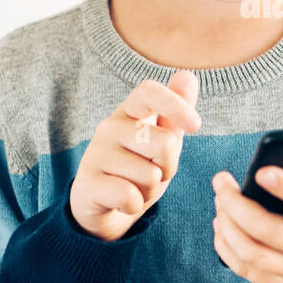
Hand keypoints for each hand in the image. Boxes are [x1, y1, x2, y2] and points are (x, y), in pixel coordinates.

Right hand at [68, 70, 199, 241]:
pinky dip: (134, 205)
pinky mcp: (86, 183)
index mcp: (130, 112)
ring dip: (150, 191)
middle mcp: (109, 126)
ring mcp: (96, 153)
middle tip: (151, 174)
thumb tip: (188, 76)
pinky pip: (129, 196)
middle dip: (168, 168)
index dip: (176, 104)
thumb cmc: (137, 168)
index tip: (196, 125)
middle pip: (165, 143)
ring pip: (150, 175)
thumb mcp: (161, 142)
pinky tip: (122, 202)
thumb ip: (176, 112)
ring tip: (133, 188)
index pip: (149, 91)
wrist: (102, 206)